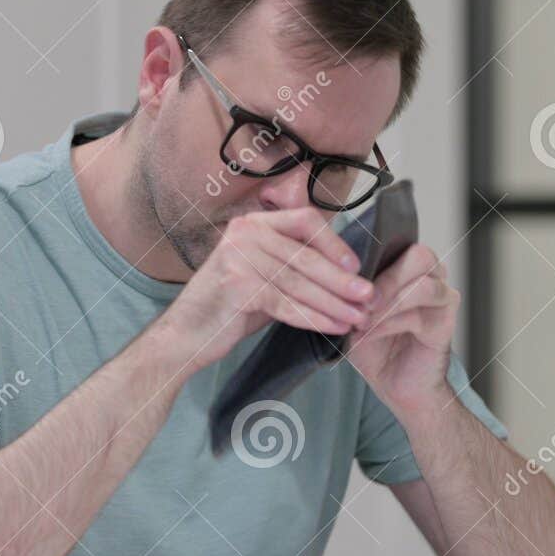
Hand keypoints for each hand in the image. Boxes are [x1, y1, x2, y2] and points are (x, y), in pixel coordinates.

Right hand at [159, 208, 374, 369]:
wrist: (185, 335)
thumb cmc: (228, 306)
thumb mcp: (260, 273)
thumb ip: (292, 263)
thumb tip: (345, 272)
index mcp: (253, 223)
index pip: (305, 220)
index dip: (334, 243)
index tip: (355, 266)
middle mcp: (245, 233)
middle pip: (306, 255)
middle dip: (342, 280)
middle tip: (370, 298)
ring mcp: (239, 259)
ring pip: (300, 282)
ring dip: (335, 303)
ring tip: (359, 318)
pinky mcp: (238, 287)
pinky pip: (287, 304)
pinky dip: (315, 317)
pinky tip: (335, 327)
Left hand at [347, 244, 458, 415]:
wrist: (398, 388)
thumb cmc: (376, 348)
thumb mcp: (355, 314)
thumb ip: (350, 292)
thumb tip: (332, 273)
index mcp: (409, 267)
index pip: (398, 241)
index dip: (371, 254)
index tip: (343, 276)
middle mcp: (432, 276)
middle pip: (418, 255)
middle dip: (384, 278)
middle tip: (358, 300)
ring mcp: (443, 298)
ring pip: (423, 283)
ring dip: (388, 301)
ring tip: (362, 319)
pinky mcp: (446, 322)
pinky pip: (420, 313)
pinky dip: (389, 323)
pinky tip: (368, 334)